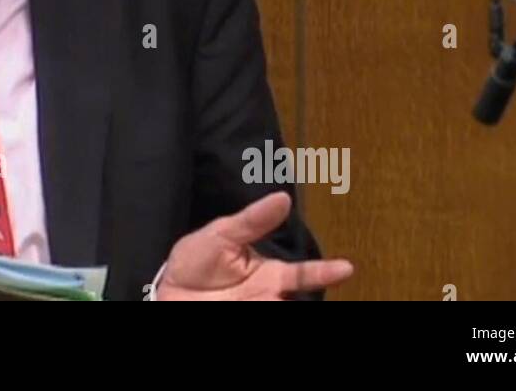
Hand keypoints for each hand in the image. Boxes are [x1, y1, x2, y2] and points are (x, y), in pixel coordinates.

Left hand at [157, 192, 352, 300]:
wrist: (168, 294)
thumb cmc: (197, 260)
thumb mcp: (221, 235)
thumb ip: (253, 221)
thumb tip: (284, 197)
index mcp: (270, 275)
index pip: (303, 274)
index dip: (325, 272)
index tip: (347, 268)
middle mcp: (270, 297)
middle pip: (301, 299)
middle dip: (310, 297)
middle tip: (317, 283)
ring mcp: (260, 308)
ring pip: (286, 307)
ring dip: (284, 302)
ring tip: (274, 297)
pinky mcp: (249, 318)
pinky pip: (267, 316)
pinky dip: (270, 307)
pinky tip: (270, 299)